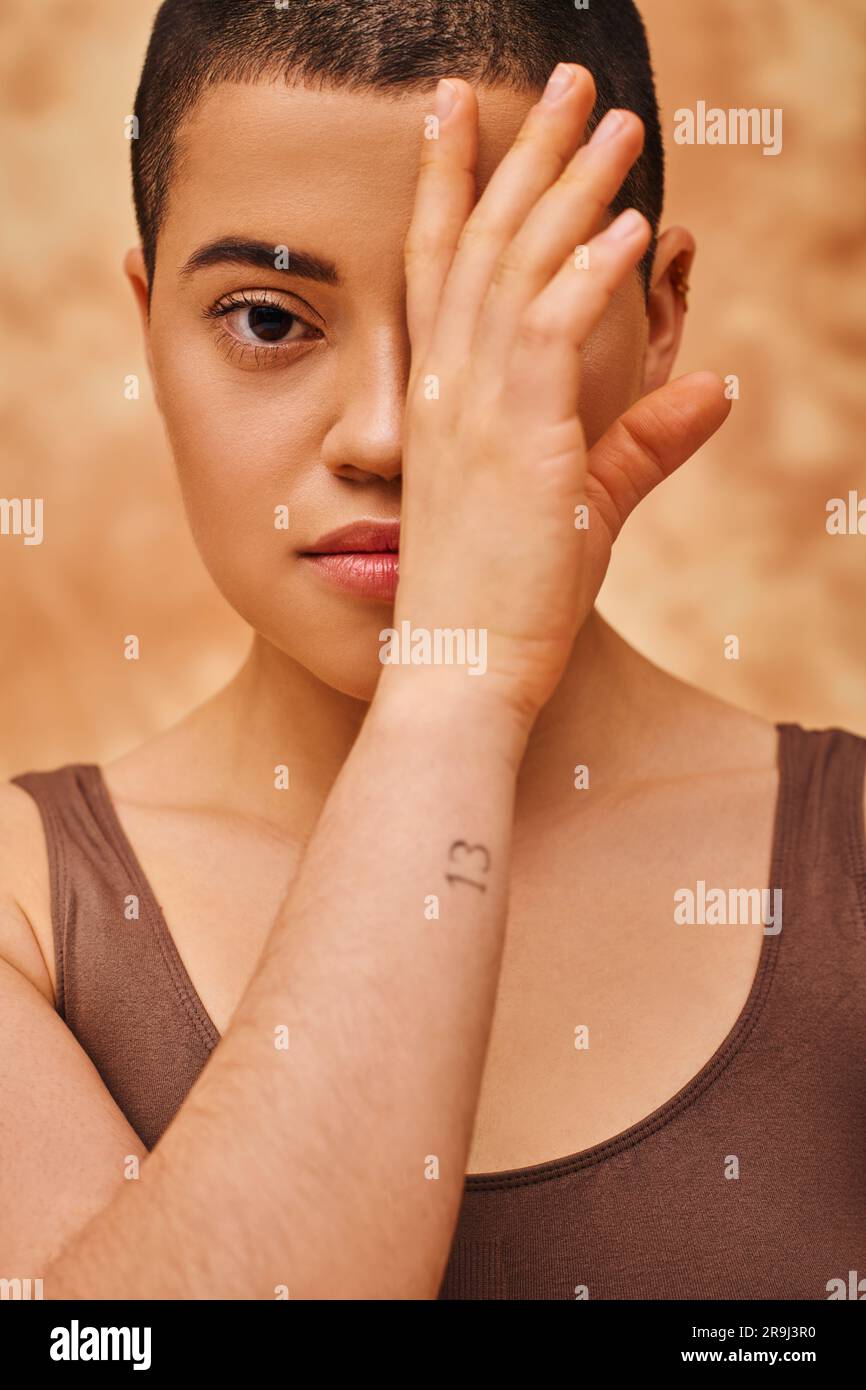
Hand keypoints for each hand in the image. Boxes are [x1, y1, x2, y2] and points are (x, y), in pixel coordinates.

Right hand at [391, 65, 728, 730]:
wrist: (456, 672)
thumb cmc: (502, 599)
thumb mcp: (578, 506)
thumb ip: (645, 439)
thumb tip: (717, 386)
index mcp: (442, 400)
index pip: (442, 266)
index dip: (449, 181)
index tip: (459, 109)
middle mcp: (445, 391)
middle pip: (481, 242)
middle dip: (523, 152)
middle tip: (568, 81)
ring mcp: (471, 413)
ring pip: (514, 270)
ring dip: (569, 188)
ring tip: (617, 120)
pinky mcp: (513, 443)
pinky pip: (547, 334)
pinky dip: (588, 274)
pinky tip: (632, 226)